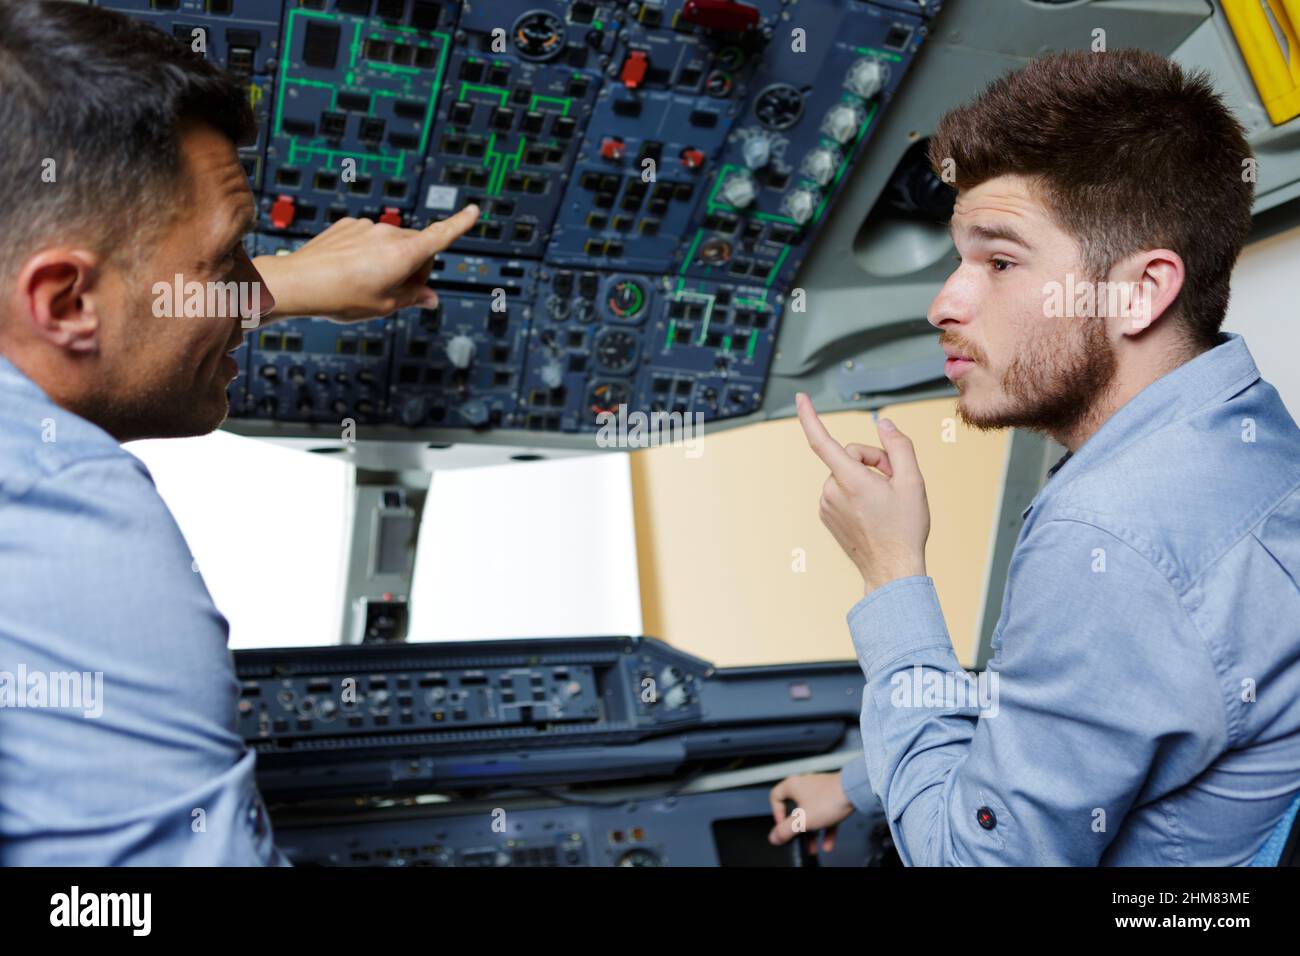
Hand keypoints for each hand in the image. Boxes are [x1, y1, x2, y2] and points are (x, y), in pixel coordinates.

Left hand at [252, 204, 479, 322]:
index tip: (473, 211)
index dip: (460, 224)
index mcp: (404, 254)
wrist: (298, 282)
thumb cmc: (340, 297)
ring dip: (389, 261)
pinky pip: (368, 239)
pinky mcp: (348, 226)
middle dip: (415, 267)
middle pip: (417, 247)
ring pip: (391, 244)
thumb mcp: (384, 306)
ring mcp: (366, 227)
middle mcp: (387, 234)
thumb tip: (429, 298)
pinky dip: (367, 253)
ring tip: (365, 285)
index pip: (440, 236)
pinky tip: (350, 271)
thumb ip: (413, 299)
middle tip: (396, 293)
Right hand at [767, 772, 856, 852]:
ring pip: (811, 814)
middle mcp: (805, 785)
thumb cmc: (829, 798)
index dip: (776, 813)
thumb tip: (774, 837)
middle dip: (798, 829)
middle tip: (798, 839)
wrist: (855, 792)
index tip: (783, 825)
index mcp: (792, 786)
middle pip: (795, 810)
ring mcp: (820, 791)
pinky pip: (825, 815)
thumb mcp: (802, 820)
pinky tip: (827, 842)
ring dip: (812, 832)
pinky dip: (825, 829)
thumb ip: (785, 830)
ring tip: (813, 846)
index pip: (775, 797)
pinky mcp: (832, 797)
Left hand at [795, 393, 929, 593]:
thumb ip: (898, 446)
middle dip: (873, 461)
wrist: (892, 570)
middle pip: (849, 455)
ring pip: (846, 473)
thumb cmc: (905, 529)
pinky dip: (856, 492)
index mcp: (850, 480)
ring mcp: (826, 505)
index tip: (800, 398)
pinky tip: (873, 511)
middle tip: (895, 483)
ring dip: (865, 478)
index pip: (821, 440)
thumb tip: (884, 424)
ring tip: (885, 501)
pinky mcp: (826, 515)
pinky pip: (841, 490)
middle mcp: (831, 491)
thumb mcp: (913, 482)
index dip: (809, 416)